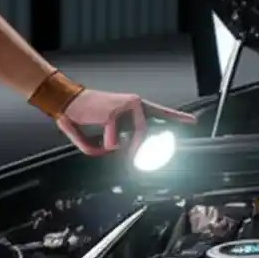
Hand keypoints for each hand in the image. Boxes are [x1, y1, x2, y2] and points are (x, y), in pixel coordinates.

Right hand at [56, 88, 195, 155]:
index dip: (178, 117)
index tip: (192, 121)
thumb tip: (122, 151)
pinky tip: (95, 135)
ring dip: (115, 146)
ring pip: (131, 140)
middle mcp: (134, 104)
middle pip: (145, 135)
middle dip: (136, 151)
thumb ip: (116, 143)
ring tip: (103, 140)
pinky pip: (113, 143)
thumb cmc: (83, 115)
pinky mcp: (114, 114)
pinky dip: (102, 146)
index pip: (160, 111)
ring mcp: (126, 107)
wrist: (65, 101)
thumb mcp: (103, 131)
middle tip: (127, 155)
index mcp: (133, 107)